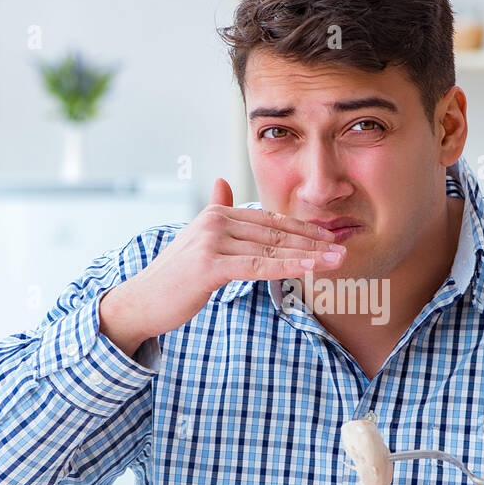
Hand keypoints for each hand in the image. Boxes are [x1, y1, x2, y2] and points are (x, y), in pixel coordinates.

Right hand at [99, 177, 345, 350]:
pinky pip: (257, 267)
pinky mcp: (210, 266)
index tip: (328, 237)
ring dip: (308, 256)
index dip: (301, 229)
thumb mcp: (196, 239)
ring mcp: (212, 242)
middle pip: (275, 232)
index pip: (269, 221)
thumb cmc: (173, 276)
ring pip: (270, 250)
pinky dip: (286, 267)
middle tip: (342, 248)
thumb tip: (222, 183)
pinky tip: (309, 269)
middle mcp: (216, 222)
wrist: (141, 301)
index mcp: (217, 214)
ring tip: (336, 260)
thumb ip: (214, 211)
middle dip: (312, 241)